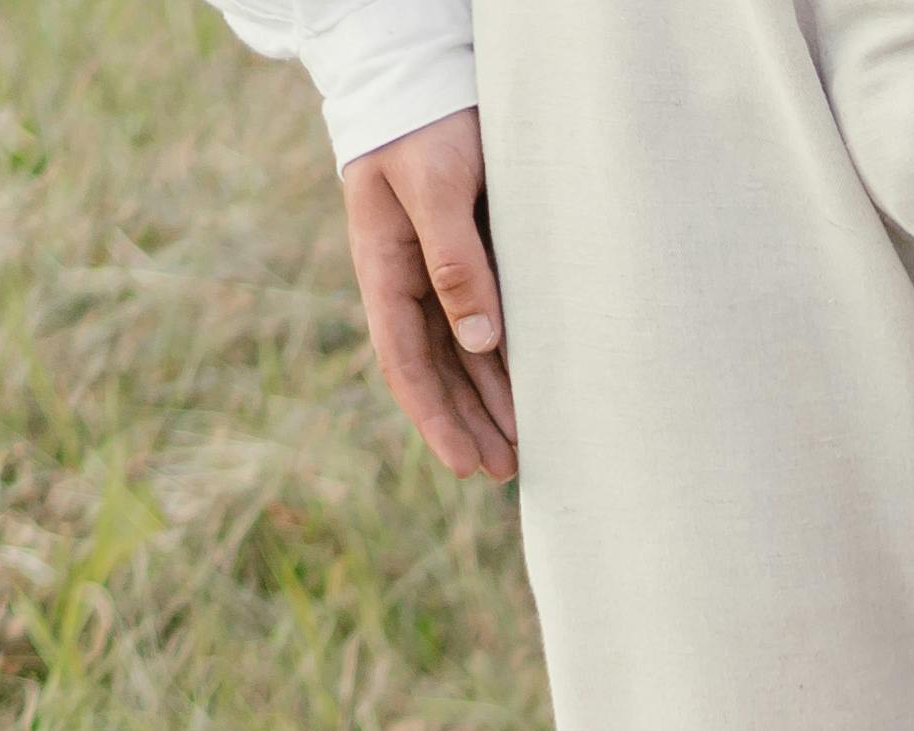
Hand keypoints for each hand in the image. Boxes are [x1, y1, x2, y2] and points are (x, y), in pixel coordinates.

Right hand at [342, 110, 516, 479]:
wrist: (426, 74)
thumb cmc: (426, 126)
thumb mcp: (436, 188)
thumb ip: (455, 261)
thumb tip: (479, 341)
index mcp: (384, 266)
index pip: (406, 360)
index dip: (434, 416)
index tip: (465, 464)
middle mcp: (407, 277)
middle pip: (436, 368)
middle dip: (465, 422)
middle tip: (503, 473)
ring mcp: (437, 268)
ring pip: (462, 351)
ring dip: (487, 401)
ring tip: (519, 451)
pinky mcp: (471, 254)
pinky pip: (484, 321)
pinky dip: (502, 361)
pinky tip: (529, 394)